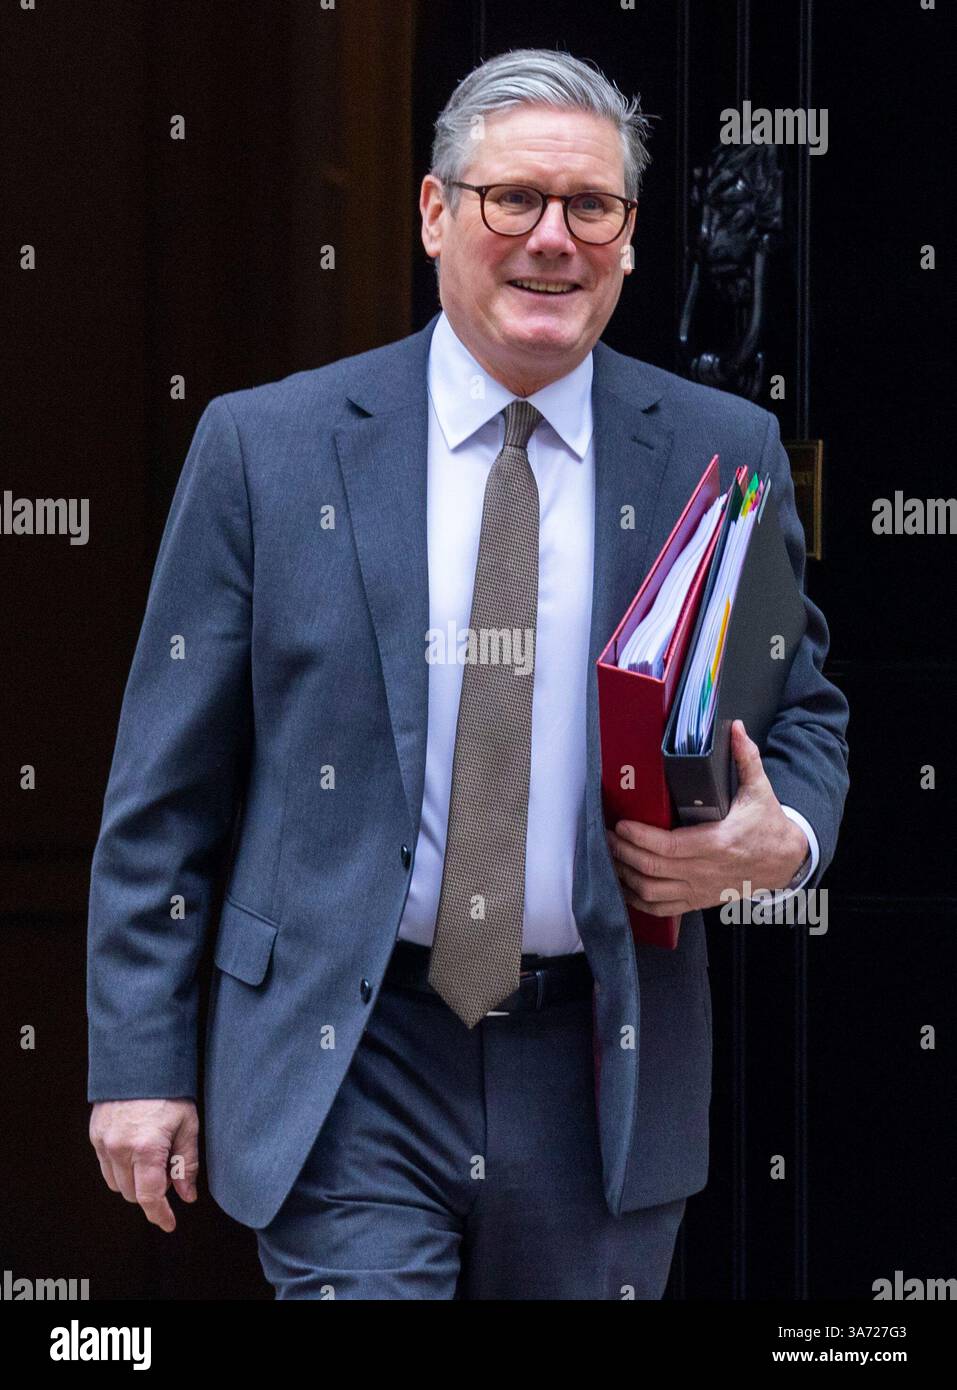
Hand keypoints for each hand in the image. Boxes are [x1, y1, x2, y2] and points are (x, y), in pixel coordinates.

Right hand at [89, 1097, 199, 1232]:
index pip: (150, 1196)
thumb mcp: (188, 1125)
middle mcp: (120, 1149)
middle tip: (168, 1172)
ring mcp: (104, 1143)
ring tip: (152, 1159)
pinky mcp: (95, 1135)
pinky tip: (136, 1150)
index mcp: (147, 1148)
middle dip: (151, 1192)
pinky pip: (106, 1166)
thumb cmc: (169, 1091)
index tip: (169, 1223)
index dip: (160, 1215)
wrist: (140, 1062)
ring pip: (116, 1183)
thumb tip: (187, 1196)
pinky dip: (121, 1168)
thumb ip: (187, 1163)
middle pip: (132, 1194)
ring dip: (134, 1182)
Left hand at [606, 719, 809, 915]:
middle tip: (607, 834)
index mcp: (718, 843)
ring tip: (611, 855)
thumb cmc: (767, 826)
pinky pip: (661, 908)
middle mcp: (706, 870)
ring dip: (625, 875)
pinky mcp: (697, 900)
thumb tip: (735, 728)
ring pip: (651, 892)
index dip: (639, 837)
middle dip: (622, 852)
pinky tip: (624, 883)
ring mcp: (700, 889)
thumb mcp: (759, 790)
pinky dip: (638, 899)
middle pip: (652, 869)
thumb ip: (746, 758)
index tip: (621, 823)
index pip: (668, 847)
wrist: (785, 862)